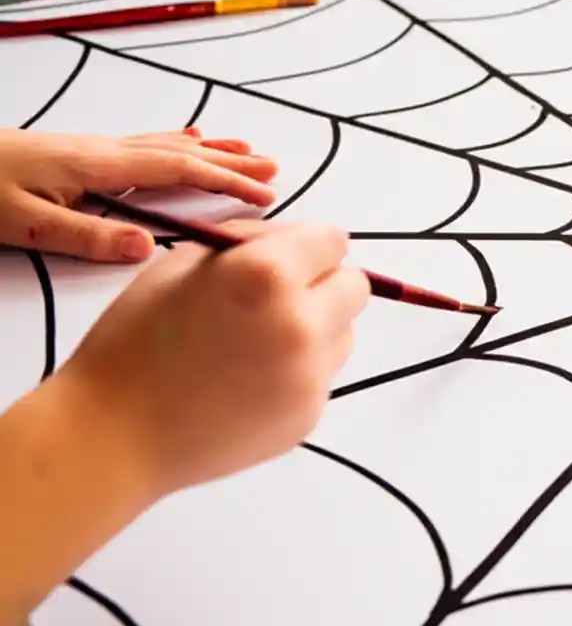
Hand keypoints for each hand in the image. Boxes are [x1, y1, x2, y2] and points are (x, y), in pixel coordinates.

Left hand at [0, 126, 277, 262]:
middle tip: (274, 169)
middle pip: (181, 153)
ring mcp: (91, 150)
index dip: (225, 182)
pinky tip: (185, 139)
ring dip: (211, 151)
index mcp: (97, 167)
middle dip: (231, 163)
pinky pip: (145, 145)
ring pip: (166, 145)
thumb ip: (86, 235)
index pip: (177, 172)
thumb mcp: (23, 225)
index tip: (264, 195)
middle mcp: (102, 152)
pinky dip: (176, 143)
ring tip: (247, 153)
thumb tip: (147, 246)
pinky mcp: (78, 154)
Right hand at [52, 220, 369, 494]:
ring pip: (344, 332)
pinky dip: (300, 369)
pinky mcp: (309, 415)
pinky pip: (323, 375)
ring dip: (317, 327)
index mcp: (267, 274)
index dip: (308, 245)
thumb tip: (292, 241)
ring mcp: (311, 375)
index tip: (289, 256)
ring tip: (256, 341)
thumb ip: (249, 244)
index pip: (333, 240)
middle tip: (278, 297)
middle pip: (355, 286)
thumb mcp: (182, 264)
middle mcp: (301, 323)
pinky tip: (250, 377)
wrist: (114, 434)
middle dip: (323, 284)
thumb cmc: (135, 342)